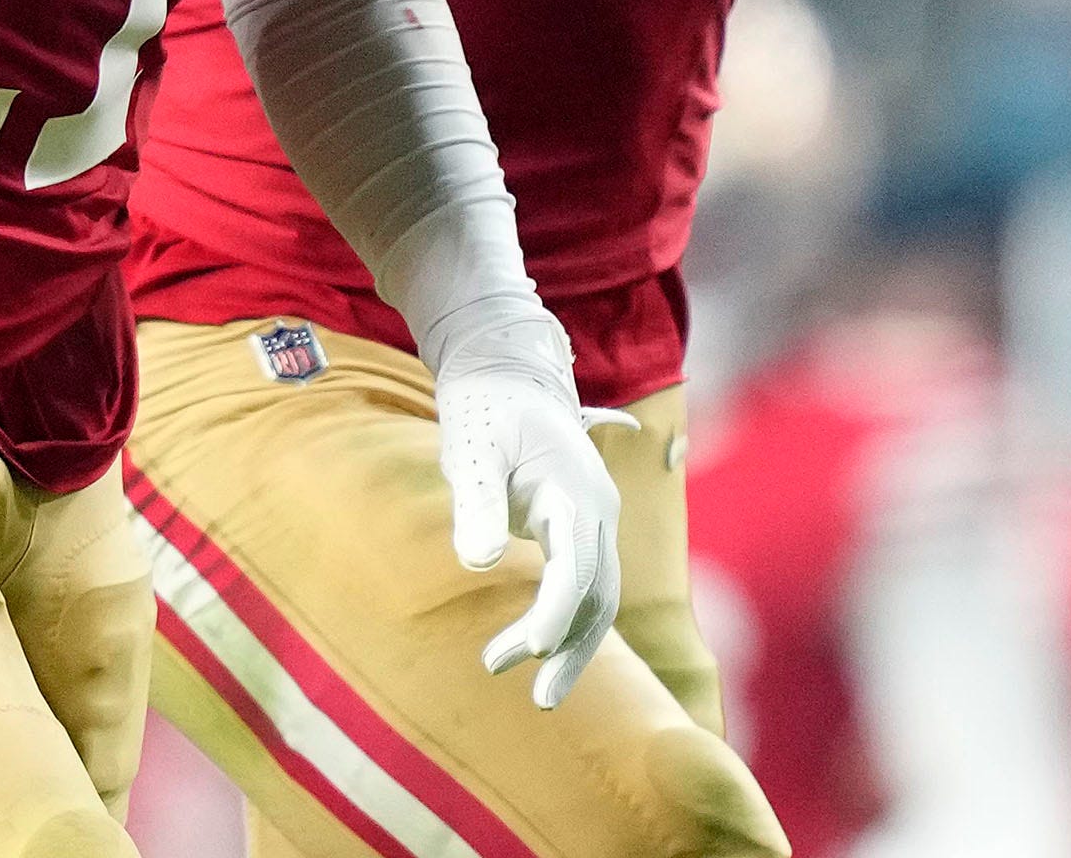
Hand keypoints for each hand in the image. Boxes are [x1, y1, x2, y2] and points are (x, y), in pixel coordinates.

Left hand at [433, 309, 622, 707]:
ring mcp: (595, 517)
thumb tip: (477, 562)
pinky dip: (569, 620)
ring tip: (541, 695)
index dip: (556, 614)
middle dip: (574, 648)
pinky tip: (540, 649)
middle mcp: (598, 507)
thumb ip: (475, 501)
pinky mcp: (580, 526)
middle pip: (601, 592)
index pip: (576, 567)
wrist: (505, 370)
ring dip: (574, 643)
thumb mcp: (469, 449)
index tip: (527, 651)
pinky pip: (586, 583)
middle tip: (539, 699)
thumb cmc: (482, 408)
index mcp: (575, 488)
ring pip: (600, 594)